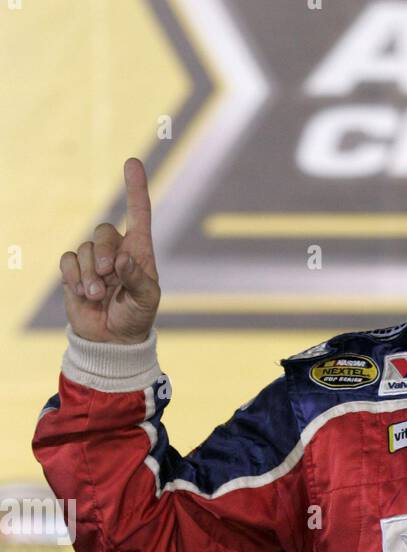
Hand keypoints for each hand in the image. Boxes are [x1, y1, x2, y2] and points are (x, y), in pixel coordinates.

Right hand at [58, 157, 160, 343]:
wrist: (111, 341)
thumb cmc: (136, 318)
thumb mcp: (146, 301)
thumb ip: (137, 278)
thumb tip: (123, 257)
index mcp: (139, 251)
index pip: (138, 213)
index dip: (135, 188)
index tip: (132, 162)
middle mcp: (116, 250)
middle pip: (103, 231)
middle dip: (103, 254)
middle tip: (107, 277)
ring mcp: (93, 260)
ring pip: (84, 249)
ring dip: (89, 275)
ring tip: (97, 295)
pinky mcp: (74, 271)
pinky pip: (67, 260)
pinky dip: (73, 276)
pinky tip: (83, 293)